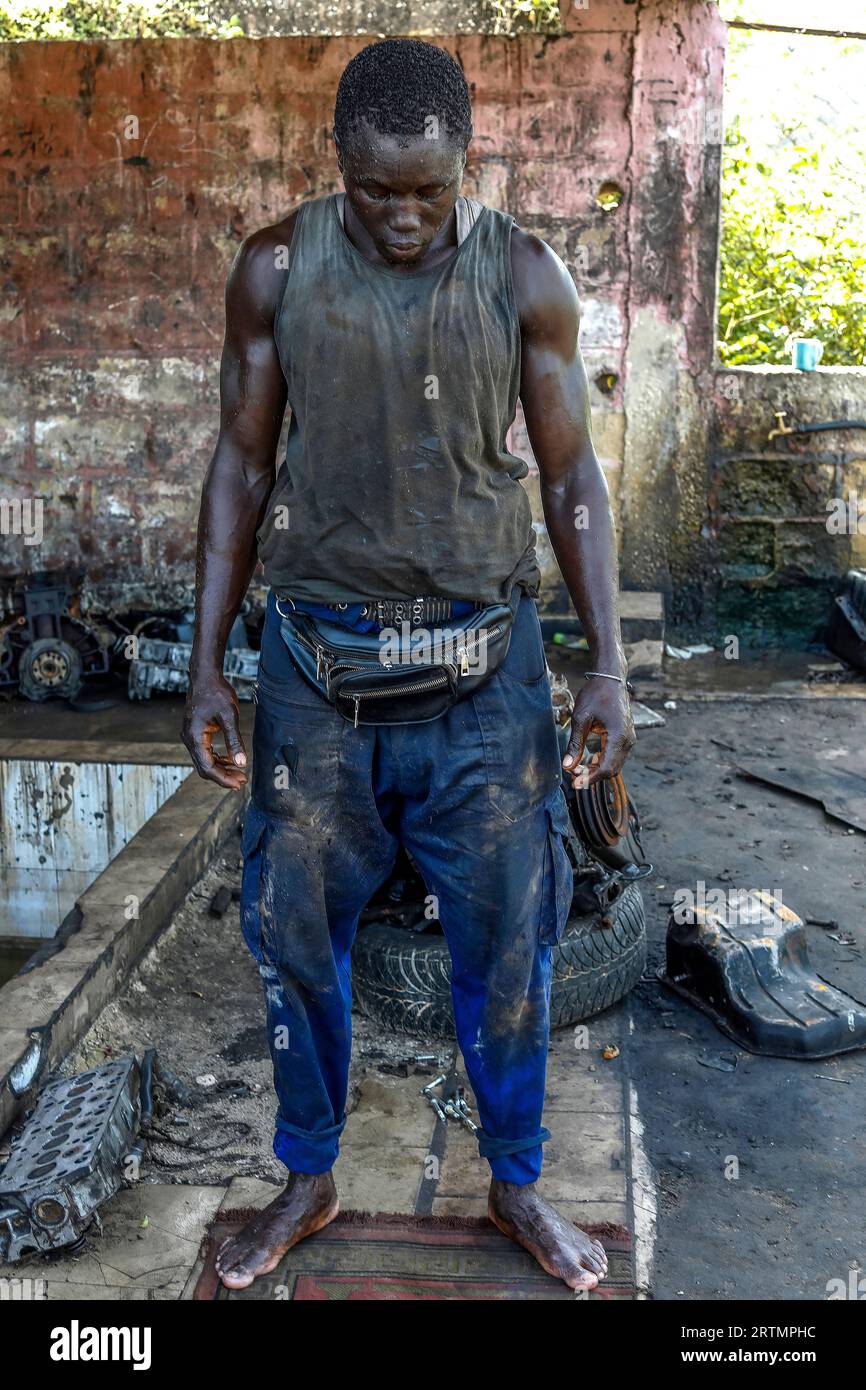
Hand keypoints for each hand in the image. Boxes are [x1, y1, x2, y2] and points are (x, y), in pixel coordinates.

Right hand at [182, 671, 247, 790]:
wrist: (205, 678)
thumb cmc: (216, 693)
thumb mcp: (229, 717)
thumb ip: (235, 741)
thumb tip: (241, 763)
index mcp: (194, 737)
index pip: (207, 767)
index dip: (223, 778)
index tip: (239, 783)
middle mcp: (189, 739)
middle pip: (204, 767)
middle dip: (223, 776)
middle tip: (242, 781)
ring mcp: (190, 736)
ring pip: (204, 761)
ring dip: (221, 769)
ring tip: (239, 773)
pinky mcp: (195, 733)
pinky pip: (205, 752)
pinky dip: (217, 759)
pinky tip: (230, 760)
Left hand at [562, 676, 634, 788]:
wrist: (611, 679)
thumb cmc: (596, 695)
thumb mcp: (581, 718)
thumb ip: (575, 744)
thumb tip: (567, 766)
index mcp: (618, 736)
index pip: (606, 767)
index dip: (590, 778)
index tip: (575, 783)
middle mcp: (628, 740)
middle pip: (612, 770)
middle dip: (592, 775)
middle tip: (573, 775)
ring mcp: (629, 739)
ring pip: (615, 765)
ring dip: (597, 770)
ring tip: (578, 767)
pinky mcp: (626, 737)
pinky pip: (616, 756)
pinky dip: (603, 762)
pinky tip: (588, 760)